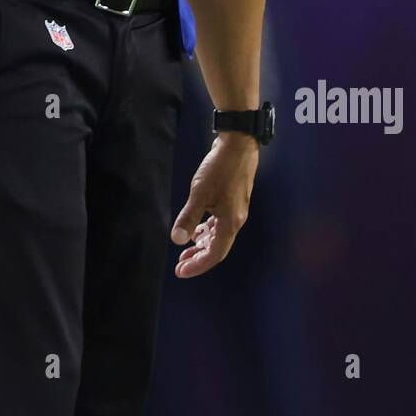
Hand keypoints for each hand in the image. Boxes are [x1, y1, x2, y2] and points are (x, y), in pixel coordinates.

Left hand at [170, 132, 258, 276]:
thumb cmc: (220, 168)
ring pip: (218, 235)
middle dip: (199, 258)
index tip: (181, 271)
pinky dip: (207, 230)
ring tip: (185, 250)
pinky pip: (219, 223)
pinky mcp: (232, 199)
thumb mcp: (200, 193)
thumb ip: (189, 217)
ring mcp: (235, 209)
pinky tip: (196, 229)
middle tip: (180, 265)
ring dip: (202, 244)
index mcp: (231, 222)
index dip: (198, 265)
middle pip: (217, 248)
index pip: (214, 254)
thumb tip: (176, 240)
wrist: (238, 144)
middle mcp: (236, 219)